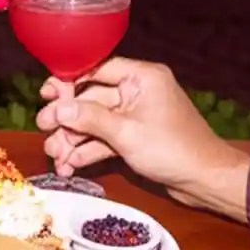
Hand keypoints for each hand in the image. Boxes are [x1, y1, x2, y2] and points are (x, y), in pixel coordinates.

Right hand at [36, 58, 247, 209]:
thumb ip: (90, 118)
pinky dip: (90, 150)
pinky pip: (107, 138)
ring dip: (75, 138)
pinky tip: (71, 165)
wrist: (206, 180)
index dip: (70, 81)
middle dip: (68, 117)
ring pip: (97, 122)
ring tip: (54, 155)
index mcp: (142, 77)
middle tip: (43, 127)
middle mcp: (139, 91)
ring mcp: (137, 115)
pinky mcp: (137, 136)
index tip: (46, 93)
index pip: (98, 69)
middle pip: (93, 98)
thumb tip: (58, 107)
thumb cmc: (173, 149)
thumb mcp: (126, 133)